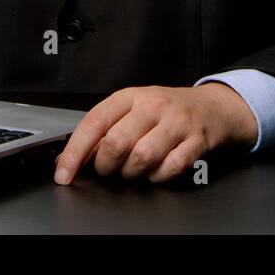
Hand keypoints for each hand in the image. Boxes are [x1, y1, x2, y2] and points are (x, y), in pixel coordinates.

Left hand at [53, 83, 256, 184]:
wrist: (211, 107)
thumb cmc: (165, 111)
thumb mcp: (132, 108)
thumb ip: (105, 129)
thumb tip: (73, 158)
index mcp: (130, 96)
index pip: (94, 123)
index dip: (75, 152)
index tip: (64, 173)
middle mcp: (153, 106)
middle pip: (116, 143)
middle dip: (105, 166)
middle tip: (108, 169)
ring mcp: (176, 123)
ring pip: (141, 158)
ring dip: (131, 174)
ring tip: (133, 170)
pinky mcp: (196, 141)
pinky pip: (170, 168)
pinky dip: (158, 177)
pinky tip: (157, 170)